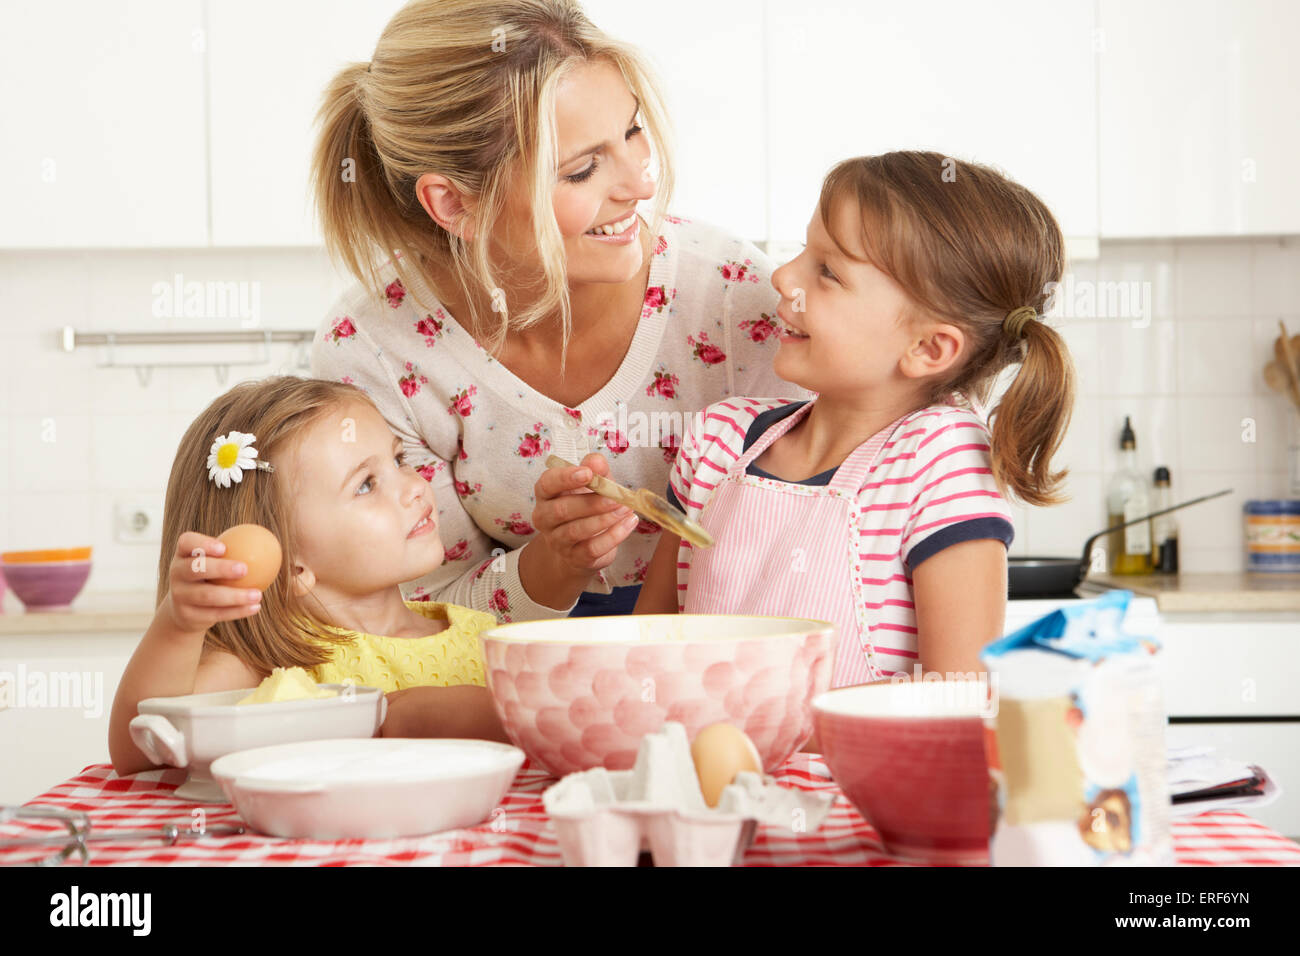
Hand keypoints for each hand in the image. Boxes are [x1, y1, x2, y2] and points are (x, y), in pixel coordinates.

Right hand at [159, 531, 264, 634]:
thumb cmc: (210, 578)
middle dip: (219, 568)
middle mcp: (176, 573)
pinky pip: (215, 614)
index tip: (224, 548)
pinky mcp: (187, 615)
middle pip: (194, 569)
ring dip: (235, 596)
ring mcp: (179, 595)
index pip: (186, 542)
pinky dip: (237, 611)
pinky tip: (255, 607)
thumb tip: (271, 543)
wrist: (185, 610)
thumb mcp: (213, 563)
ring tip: (258, 595)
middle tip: (244, 569)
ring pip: (206, 595)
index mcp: (183, 554)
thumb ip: (233, 552)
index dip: (202, 543)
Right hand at [531, 453, 639, 576]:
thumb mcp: (593, 484)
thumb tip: (597, 461)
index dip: (565, 478)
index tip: (588, 473)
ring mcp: (557, 540)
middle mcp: (545, 518)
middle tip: (616, 497)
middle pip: (561, 510)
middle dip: (591, 503)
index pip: (547, 484)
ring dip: (604, 519)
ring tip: (626, 509)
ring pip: (576, 531)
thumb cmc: (586, 506)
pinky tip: (629, 523)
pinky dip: (613, 536)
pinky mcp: (574, 558)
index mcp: (546, 494)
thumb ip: (596, 470)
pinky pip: (592, 548)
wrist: (580, 547)